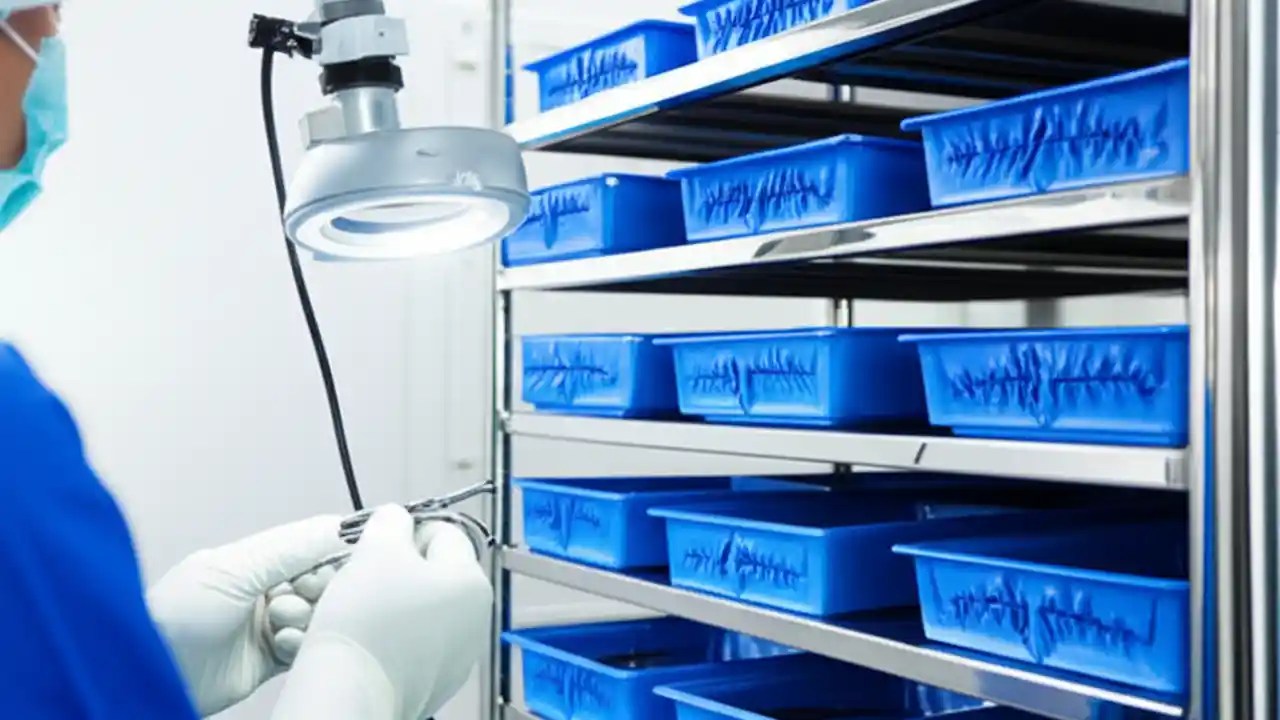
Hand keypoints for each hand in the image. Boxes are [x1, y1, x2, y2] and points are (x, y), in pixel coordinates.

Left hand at [148, 516, 346, 716]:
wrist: (151, 673)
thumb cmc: (174, 616)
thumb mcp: (235, 569)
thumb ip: (290, 549)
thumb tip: (337, 526)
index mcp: (254, 560)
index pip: (313, 545)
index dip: (334, 550)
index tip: (345, 557)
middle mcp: (263, 589)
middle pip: (322, 581)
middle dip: (317, 587)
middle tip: (300, 593)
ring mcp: (267, 624)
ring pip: (317, 614)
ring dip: (305, 617)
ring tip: (279, 623)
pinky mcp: (270, 660)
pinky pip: (305, 647)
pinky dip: (300, 645)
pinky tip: (279, 644)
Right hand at [271, 506, 492, 719]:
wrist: (353, 692)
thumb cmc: (368, 620)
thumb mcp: (377, 550)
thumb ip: (392, 523)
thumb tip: (397, 519)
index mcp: (471, 581)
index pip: (444, 532)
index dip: (407, 530)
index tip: (378, 542)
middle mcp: (476, 619)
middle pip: (435, 573)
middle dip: (399, 568)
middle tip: (364, 575)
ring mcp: (458, 655)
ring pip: (423, 609)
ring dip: (394, 602)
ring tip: (361, 609)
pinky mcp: (435, 682)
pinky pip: (415, 644)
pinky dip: (393, 637)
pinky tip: (368, 640)